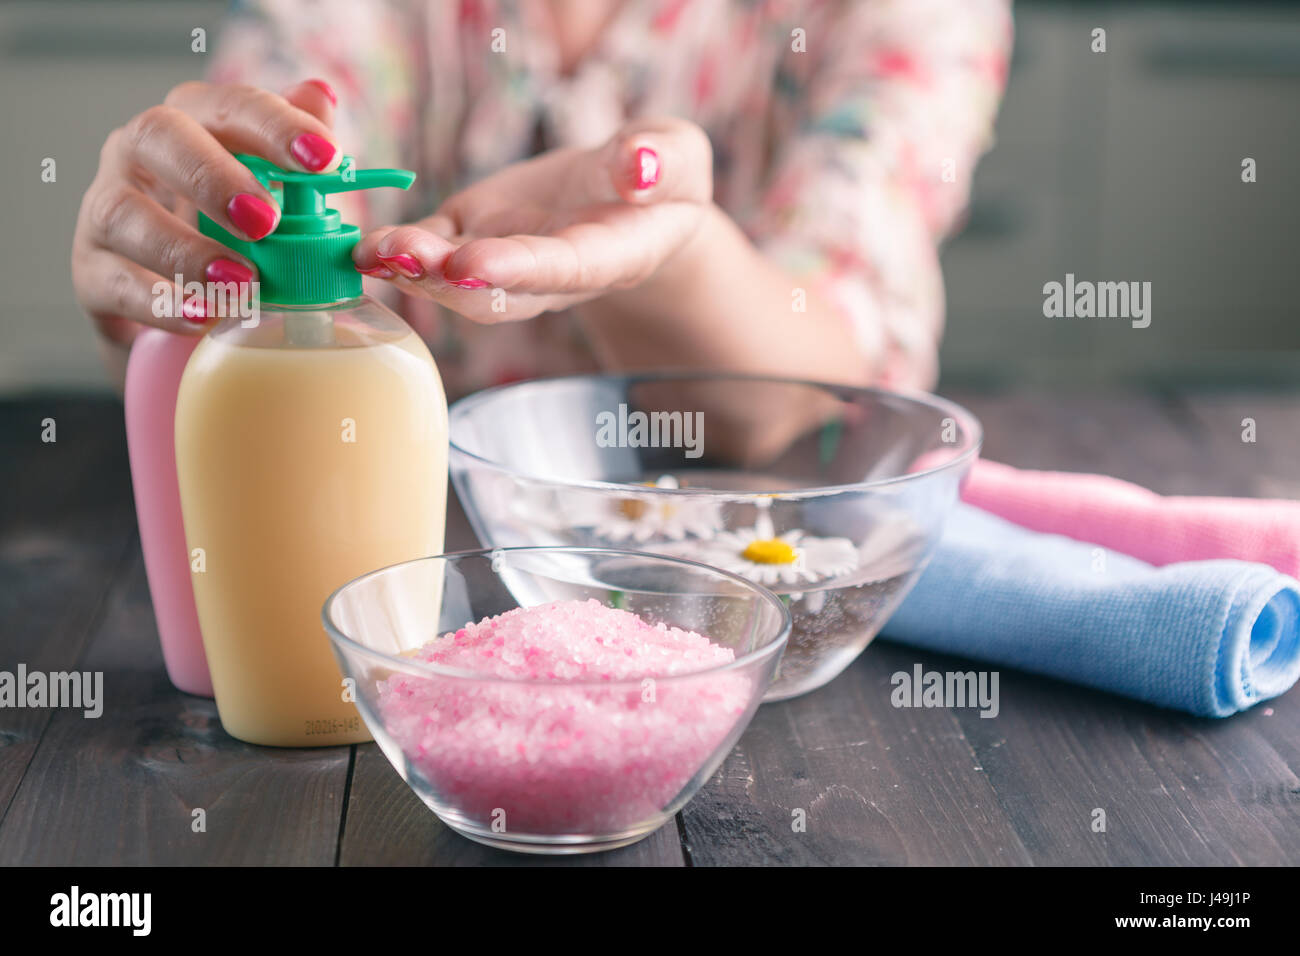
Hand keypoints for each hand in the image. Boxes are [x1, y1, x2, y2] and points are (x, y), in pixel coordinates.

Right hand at [72, 79, 340, 343]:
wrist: (169, 296)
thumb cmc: (230, 229)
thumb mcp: (274, 192)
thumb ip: (297, 152)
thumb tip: (320, 95)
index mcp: (195, 122)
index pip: (230, 105)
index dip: (276, 126)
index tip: (325, 158)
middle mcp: (141, 152)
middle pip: (159, 135)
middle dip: (214, 175)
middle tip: (266, 220)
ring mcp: (107, 208)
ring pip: (123, 212)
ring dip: (184, 248)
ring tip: (242, 282)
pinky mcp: (91, 270)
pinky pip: (114, 281)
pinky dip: (160, 301)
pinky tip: (205, 316)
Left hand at [351, 118, 712, 321]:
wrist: (634, 201)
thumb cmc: (662, 181)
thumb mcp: (680, 160)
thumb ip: (662, 163)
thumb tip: (634, 166)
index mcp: (610, 257)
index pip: (563, 268)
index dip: (517, 269)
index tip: (474, 264)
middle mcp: (551, 275)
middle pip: (499, 292)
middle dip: (449, 280)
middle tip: (405, 256)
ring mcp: (508, 262)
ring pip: (457, 281)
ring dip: (414, 270)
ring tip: (375, 249)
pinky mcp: (475, 238)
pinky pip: (434, 252)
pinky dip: (398, 253)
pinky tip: (365, 246)